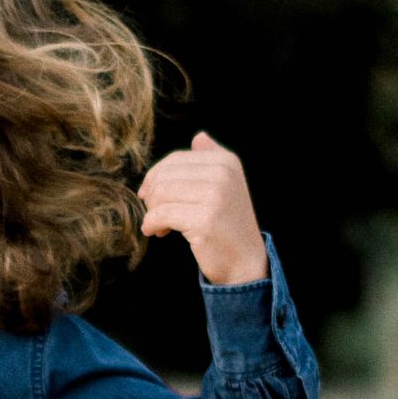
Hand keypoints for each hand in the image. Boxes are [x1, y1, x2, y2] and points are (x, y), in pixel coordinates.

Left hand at [138, 132, 267, 287]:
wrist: (246, 261)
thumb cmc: (228, 225)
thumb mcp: (226, 185)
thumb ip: (212, 159)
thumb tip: (198, 137)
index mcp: (226, 162)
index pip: (175, 160)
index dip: (157, 178)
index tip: (154, 198)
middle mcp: (223, 174)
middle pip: (164, 175)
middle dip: (152, 196)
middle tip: (157, 214)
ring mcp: (215, 196)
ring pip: (160, 193)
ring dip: (151, 212)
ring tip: (159, 225)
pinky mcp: (205, 219)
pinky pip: (161, 214)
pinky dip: (151, 224)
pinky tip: (156, 232)